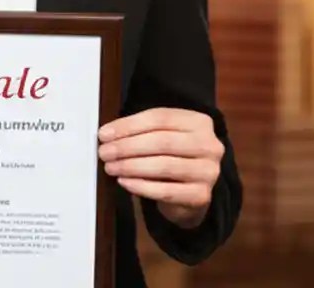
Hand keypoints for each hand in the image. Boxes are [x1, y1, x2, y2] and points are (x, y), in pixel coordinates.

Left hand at [97, 107, 222, 229]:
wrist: (191, 192)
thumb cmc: (171, 158)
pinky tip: (124, 182)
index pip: (160, 118)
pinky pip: (166, 191)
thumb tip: (107, 134)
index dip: (129, 125)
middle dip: (127, 146)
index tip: (104, 134)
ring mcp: (208, 171)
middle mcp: (209, 145)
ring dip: (131, 166)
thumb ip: (141, 131)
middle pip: (162, 141)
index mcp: (199, 122)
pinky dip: (141, 186)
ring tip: (111, 167)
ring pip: (164, 166)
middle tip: (104, 152)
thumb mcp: (162, 137)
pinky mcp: (201, 196)